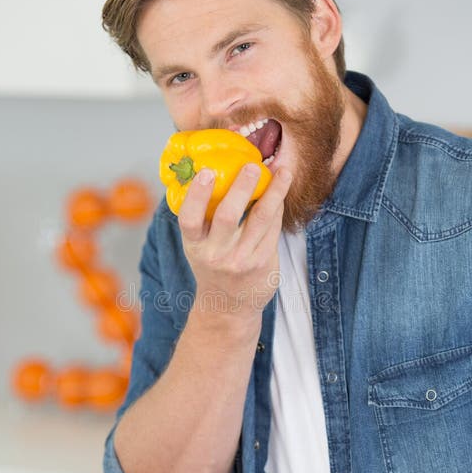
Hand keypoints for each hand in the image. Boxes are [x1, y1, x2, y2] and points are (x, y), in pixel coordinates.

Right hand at [178, 164, 291, 320]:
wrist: (227, 307)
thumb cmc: (211, 265)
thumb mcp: (197, 246)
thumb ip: (202, 217)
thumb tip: (210, 171)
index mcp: (195, 246)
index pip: (190, 219)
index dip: (197, 195)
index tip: (205, 171)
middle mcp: (216, 255)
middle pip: (228, 216)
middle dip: (241, 187)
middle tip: (252, 165)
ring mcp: (242, 260)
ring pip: (260, 219)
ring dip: (274, 192)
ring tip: (282, 171)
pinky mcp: (264, 263)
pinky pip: (274, 228)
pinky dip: (278, 206)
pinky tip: (282, 191)